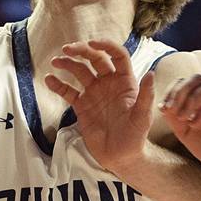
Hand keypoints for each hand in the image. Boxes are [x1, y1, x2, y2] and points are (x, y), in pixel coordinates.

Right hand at [45, 39, 155, 171]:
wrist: (120, 157)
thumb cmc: (135, 137)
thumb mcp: (142, 117)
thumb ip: (145, 96)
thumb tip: (151, 73)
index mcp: (125, 82)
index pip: (117, 56)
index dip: (106, 46)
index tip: (92, 42)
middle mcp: (108, 83)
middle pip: (95, 59)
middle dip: (81, 51)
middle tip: (67, 49)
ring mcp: (94, 93)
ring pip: (79, 71)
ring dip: (67, 64)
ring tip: (55, 62)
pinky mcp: (82, 105)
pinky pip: (68, 91)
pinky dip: (58, 85)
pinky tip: (49, 79)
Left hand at [160, 75, 200, 177]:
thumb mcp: (186, 134)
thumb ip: (175, 119)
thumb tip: (162, 106)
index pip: (186, 81)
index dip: (172, 90)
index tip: (164, 108)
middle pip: (197, 78)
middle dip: (180, 92)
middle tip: (171, 110)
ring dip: (191, 100)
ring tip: (182, 118)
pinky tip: (194, 124)